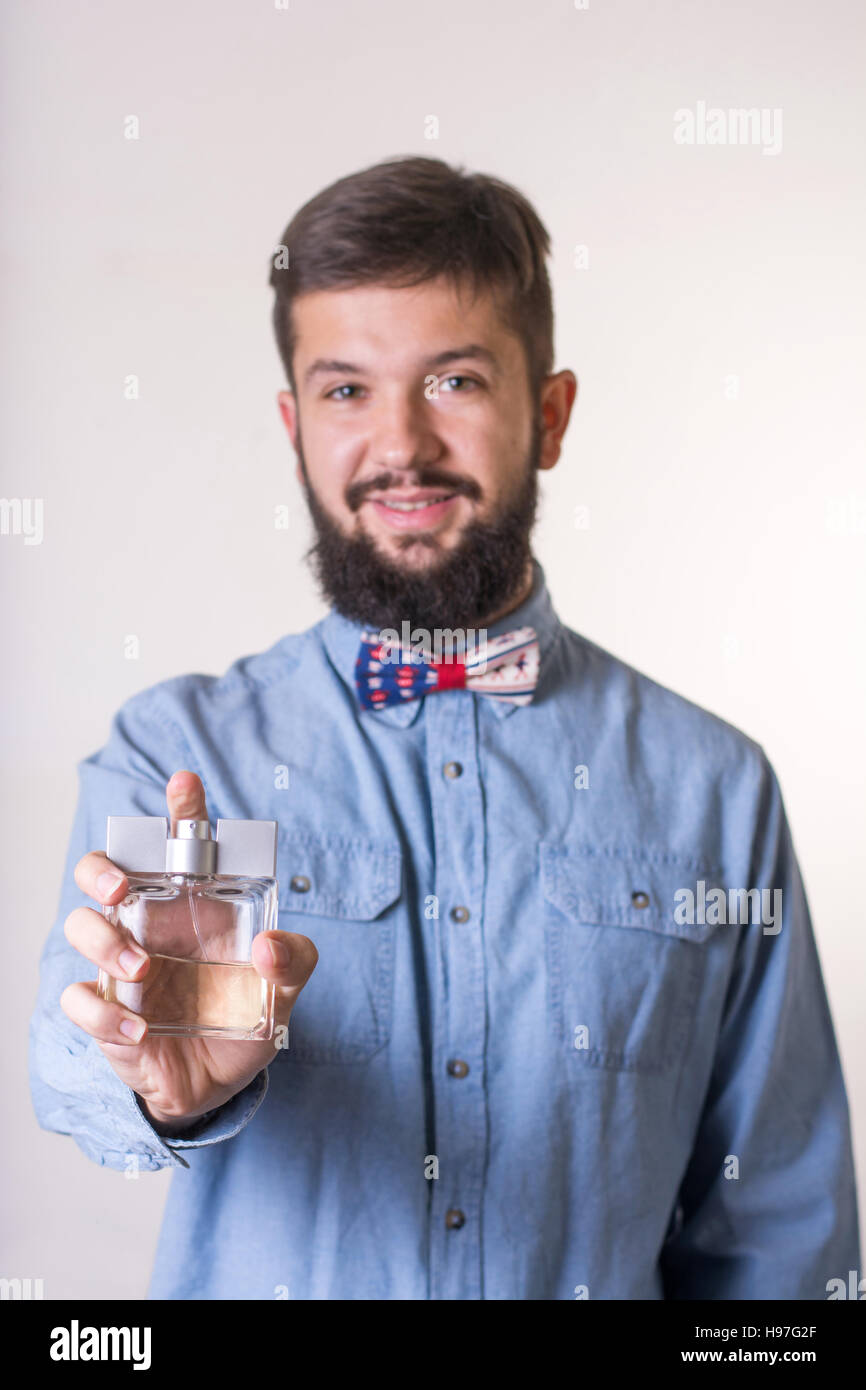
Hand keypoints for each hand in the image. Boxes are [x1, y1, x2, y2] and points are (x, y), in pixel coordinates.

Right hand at [60, 771, 317, 1134]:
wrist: (217, 1087)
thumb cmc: (241, 1018)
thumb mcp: (283, 991)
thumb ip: (292, 961)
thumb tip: (270, 946)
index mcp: (190, 905)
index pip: (178, 844)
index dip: (180, 810)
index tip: (186, 782)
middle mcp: (147, 924)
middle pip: (100, 870)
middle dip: (101, 868)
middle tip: (123, 886)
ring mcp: (119, 966)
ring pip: (79, 926)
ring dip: (104, 944)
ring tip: (143, 971)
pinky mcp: (105, 1012)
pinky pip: (79, 999)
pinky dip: (103, 1013)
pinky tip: (140, 1031)